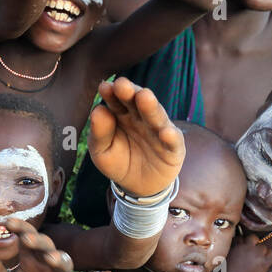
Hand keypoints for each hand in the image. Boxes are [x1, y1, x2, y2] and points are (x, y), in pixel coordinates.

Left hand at [0, 219, 84, 271]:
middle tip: (26, 238)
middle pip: (45, 245)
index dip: (20, 228)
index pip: (26, 238)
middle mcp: (47, 263)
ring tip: (50, 258)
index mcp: (30, 259)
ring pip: (64, 261)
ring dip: (58, 258)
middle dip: (38, 240)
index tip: (8, 222)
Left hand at [89, 79, 185, 198]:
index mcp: (121, 115)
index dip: (111, 94)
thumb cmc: (118, 162)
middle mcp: (141, 118)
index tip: (104, 87)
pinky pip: (173, 141)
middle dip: (130, 92)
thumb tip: (97, 110)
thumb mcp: (102, 152)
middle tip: (121, 84)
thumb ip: (99, 134)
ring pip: (155, 116)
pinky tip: (166, 132)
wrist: (139, 186)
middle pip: (136, 103)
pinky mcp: (174, 147)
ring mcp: (159, 130)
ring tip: (145, 96)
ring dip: (151, 107)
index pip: (116, 101)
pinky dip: (170, 136)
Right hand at [224, 234, 271, 271]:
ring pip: (263, 247)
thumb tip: (238, 244)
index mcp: (237, 246)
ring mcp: (257, 254)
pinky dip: (271, 254)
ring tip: (257, 259)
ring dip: (261, 251)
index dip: (242, 242)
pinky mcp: (264, 262)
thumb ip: (233, 249)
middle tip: (251, 252)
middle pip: (253, 238)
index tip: (243, 247)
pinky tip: (267, 258)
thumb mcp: (227, 257)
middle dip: (252, 243)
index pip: (241, 238)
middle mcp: (248, 247)